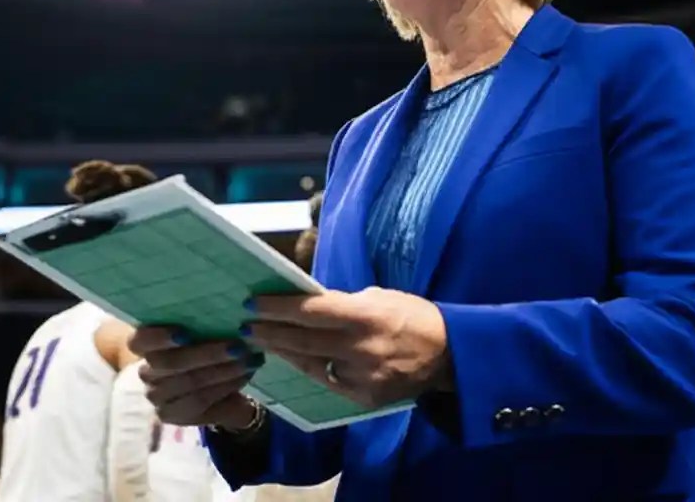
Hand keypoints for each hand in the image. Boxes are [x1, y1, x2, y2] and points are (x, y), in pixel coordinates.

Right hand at [129, 327, 262, 428]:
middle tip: (238, 346)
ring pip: (189, 382)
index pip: (139, 341)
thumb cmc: (208, 350)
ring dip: (223, 370)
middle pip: (170, 363)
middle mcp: (146, 371)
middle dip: (207, 353)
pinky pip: (199, 400)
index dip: (158, 337)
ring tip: (248, 359)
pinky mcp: (168, 414)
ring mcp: (155, 396)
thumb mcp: (205, 334)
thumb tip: (225, 309)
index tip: (184, 334)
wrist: (221, 392)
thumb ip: (204, 324)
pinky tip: (244, 375)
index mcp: (145, 345)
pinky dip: (225, 386)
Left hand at [246, 287, 452, 407]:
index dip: (278, 307)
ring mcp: (360, 376)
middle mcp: (359, 348)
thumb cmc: (413, 316)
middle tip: (245, 324)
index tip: (253, 302)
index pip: (311, 310)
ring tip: (260, 341)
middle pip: (302, 339)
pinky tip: (292, 359)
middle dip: (270, 331)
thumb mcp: (380, 298)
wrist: (448, 356)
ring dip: (282, 351)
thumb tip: (309, 306)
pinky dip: (308, 367)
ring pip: (309, 363)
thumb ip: (344, 304)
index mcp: (365, 316)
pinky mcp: (363, 396)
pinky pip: (327, 380)